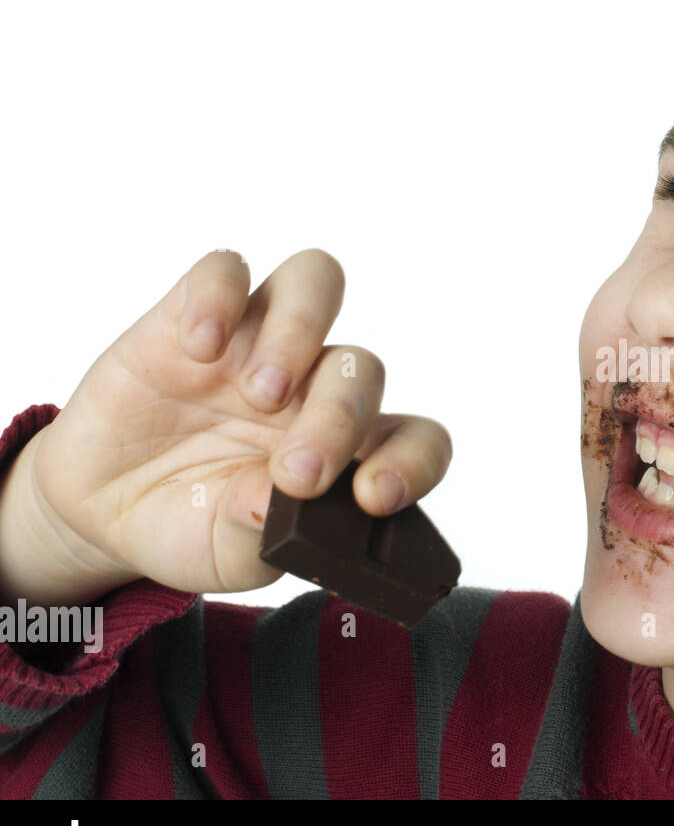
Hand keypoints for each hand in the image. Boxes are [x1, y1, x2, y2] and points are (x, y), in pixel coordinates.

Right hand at [1, 249, 451, 604]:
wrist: (104, 508)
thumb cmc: (188, 526)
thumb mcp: (225, 555)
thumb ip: (260, 533)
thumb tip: (275, 501)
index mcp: (348, 450)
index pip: (417, 438)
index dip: (414, 461)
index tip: (375, 497)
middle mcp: (315, 386)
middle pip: (362, 368)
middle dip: (338, 419)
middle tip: (294, 473)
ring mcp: (258, 343)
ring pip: (316, 282)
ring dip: (299, 330)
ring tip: (260, 391)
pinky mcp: (193, 315)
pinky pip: (224, 270)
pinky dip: (217, 297)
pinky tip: (198, 348)